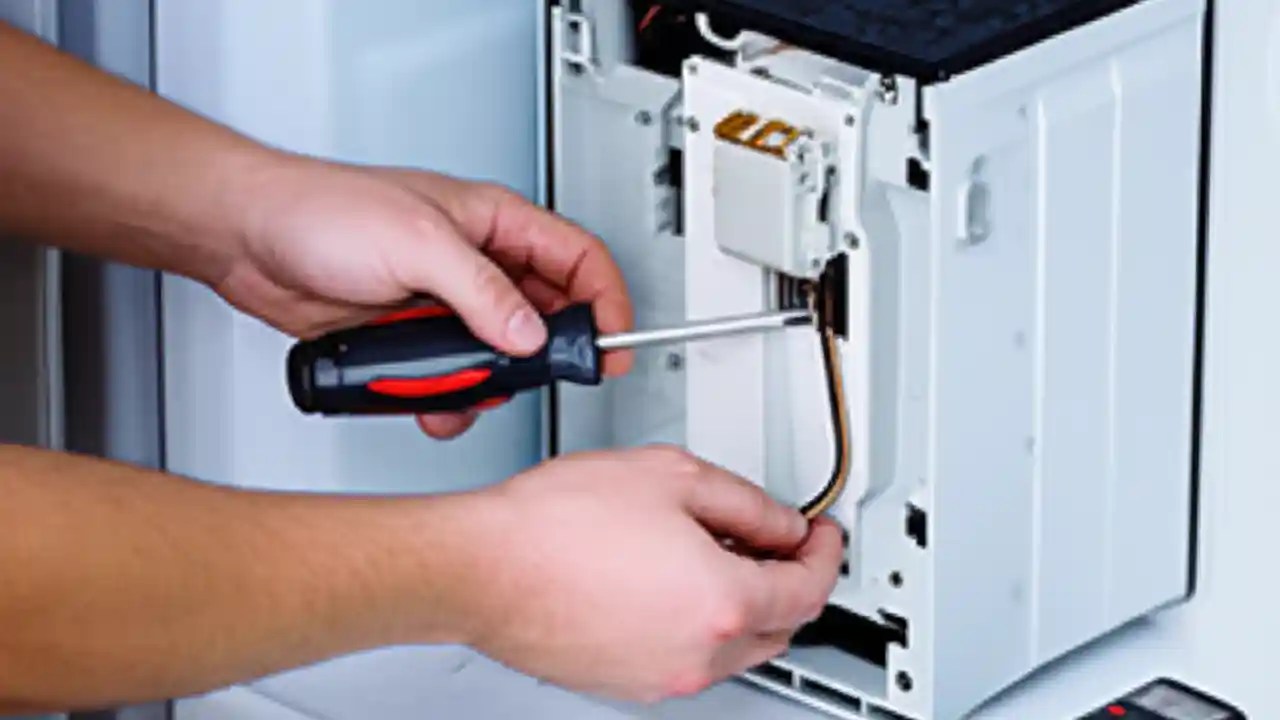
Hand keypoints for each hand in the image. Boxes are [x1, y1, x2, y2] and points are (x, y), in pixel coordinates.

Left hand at [211, 154, 633, 437]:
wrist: (246, 240)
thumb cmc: (320, 210)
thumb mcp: (417, 242)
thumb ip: (481, 291)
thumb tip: (528, 333)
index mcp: (492, 223)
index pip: (577, 258)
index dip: (604, 301)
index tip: (610, 346)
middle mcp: (476, 263)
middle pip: (545, 316)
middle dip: (542, 356)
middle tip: (530, 379)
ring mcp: (445, 304)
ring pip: (499, 356)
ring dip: (488, 384)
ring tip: (464, 389)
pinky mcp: (413, 338)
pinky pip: (452, 377)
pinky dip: (448, 398)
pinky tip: (430, 400)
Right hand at [460, 447, 844, 702]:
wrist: (482, 567)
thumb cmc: (554, 524)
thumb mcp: (672, 476)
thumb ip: (745, 501)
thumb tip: (778, 523)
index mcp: (723, 603)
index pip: (809, 586)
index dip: (825, 552)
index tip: (821, 534)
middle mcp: (699, 654)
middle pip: (781, 625)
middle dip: (790, 581)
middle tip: (778, 541)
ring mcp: (661, 677)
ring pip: (736, 649)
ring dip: (744, 606)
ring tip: (715, 553)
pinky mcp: (626, 684)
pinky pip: (687, 658)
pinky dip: (699, 625)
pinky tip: (670, 581)